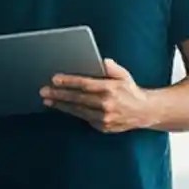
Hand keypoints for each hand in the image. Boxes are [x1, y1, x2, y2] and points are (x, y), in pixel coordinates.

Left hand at [41, 59, 156, 132]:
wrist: (145, 112)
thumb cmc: (131, 91)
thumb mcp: (124, 75)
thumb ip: (112, 68)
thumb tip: (102, 61)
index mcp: (110, 89)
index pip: (84, 84)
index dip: (68, 81)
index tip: (55, 79)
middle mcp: (106, 104)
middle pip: (77, 99)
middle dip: (58, 95)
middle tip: (44, 91)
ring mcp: (105, 118)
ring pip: (78, 111)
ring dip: (61, 106)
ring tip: (48, 101)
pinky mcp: (104, 127)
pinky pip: (85, 119)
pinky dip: (73, 113)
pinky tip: (63, 107)